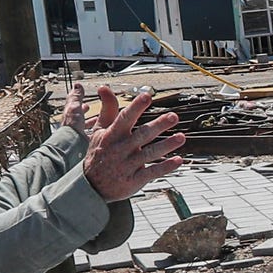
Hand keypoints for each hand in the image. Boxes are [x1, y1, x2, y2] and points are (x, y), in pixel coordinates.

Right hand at [78, 86, 184, 201]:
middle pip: (142, 135)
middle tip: (173, 116)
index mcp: (112, 135)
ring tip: (181, 137)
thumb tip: (104, 87)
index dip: (136, 107)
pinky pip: (151, 173)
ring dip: (166, 146)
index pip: (124, 118)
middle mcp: (120, 149)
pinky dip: (165, 167)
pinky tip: (178, 160)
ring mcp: (127, 165)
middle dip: (158, 126)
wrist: (90, 186)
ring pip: (149, 154)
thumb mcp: (99, 131)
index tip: (147, 96)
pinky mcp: (133, 180)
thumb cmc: (99, 153)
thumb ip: (107, 109)